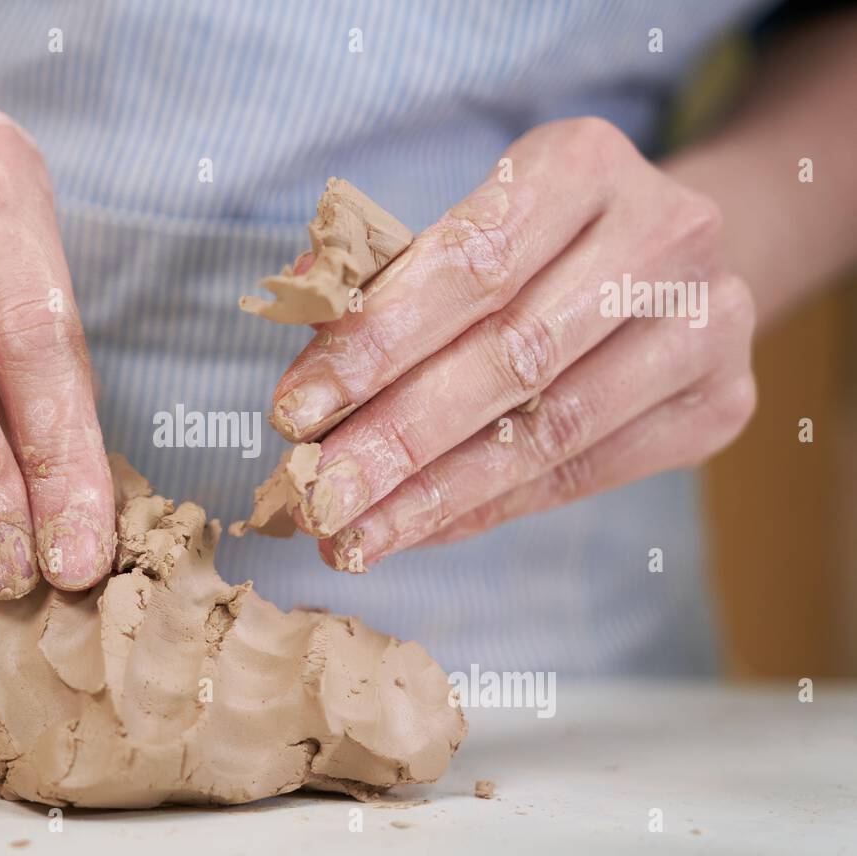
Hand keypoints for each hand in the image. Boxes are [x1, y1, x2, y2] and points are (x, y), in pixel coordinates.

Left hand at [270, 117, 756, 570]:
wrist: (664, 264)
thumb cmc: (529, 246)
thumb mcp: (458, 229)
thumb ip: (380, 281)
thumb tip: (298, 342)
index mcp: (585, 163)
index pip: (473, 264)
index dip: (378, 344)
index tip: (294, 412)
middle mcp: (665, 236)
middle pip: (514, 355)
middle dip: (397, 437)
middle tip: (315, 496)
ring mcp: (708, 323)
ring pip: (552, 430)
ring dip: (434, 494)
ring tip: (352, 535)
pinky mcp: (720, 402)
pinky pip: (582, 473)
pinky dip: (485, 507)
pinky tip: (415, 530)